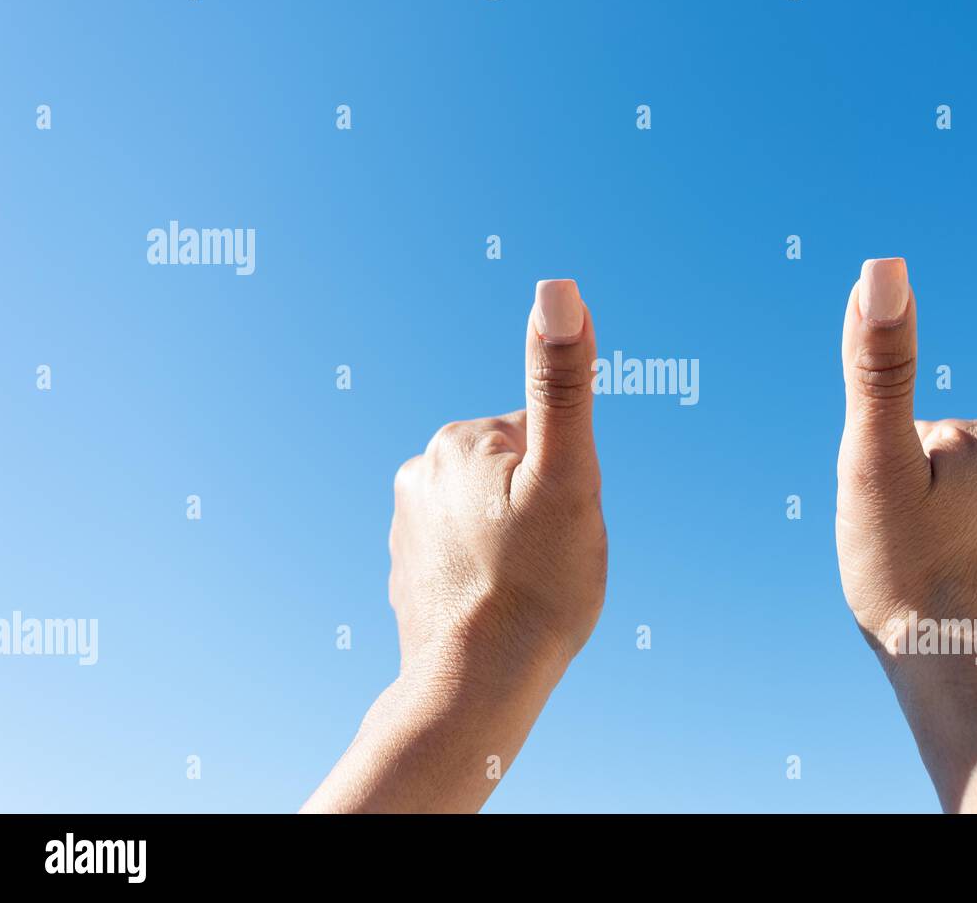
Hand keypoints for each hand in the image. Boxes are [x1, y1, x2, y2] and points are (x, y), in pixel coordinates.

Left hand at [304, 279, 605, 812]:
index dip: (568, 484)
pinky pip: (467, 553)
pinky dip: (489, 573)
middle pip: (517, 476)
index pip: (544, 440)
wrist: (477, 688)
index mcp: (461, 441)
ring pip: (494, 516)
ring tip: (522, 588)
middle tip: (546, 559)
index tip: (557, 527)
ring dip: (517, 543)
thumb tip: (557, 288)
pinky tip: (496, 608)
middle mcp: (420, 472)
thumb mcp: (568, 477)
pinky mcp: (407, 571)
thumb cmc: (537, 586)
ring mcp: (408, 525)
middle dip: (541, 510)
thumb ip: (563, 383)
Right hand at [836, 258, 976, 812]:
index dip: (879, 482)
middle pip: (935, 476)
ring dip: (935, 544)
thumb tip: (883, 265)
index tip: (884, 524)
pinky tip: (953, 609)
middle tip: (897, 557)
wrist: (969, 685)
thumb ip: (878, 365)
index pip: (907, 439)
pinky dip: (965, 576)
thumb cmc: (906, 575)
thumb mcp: (872, 464)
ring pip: (961, 518)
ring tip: (922, 587)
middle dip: (908, 508)